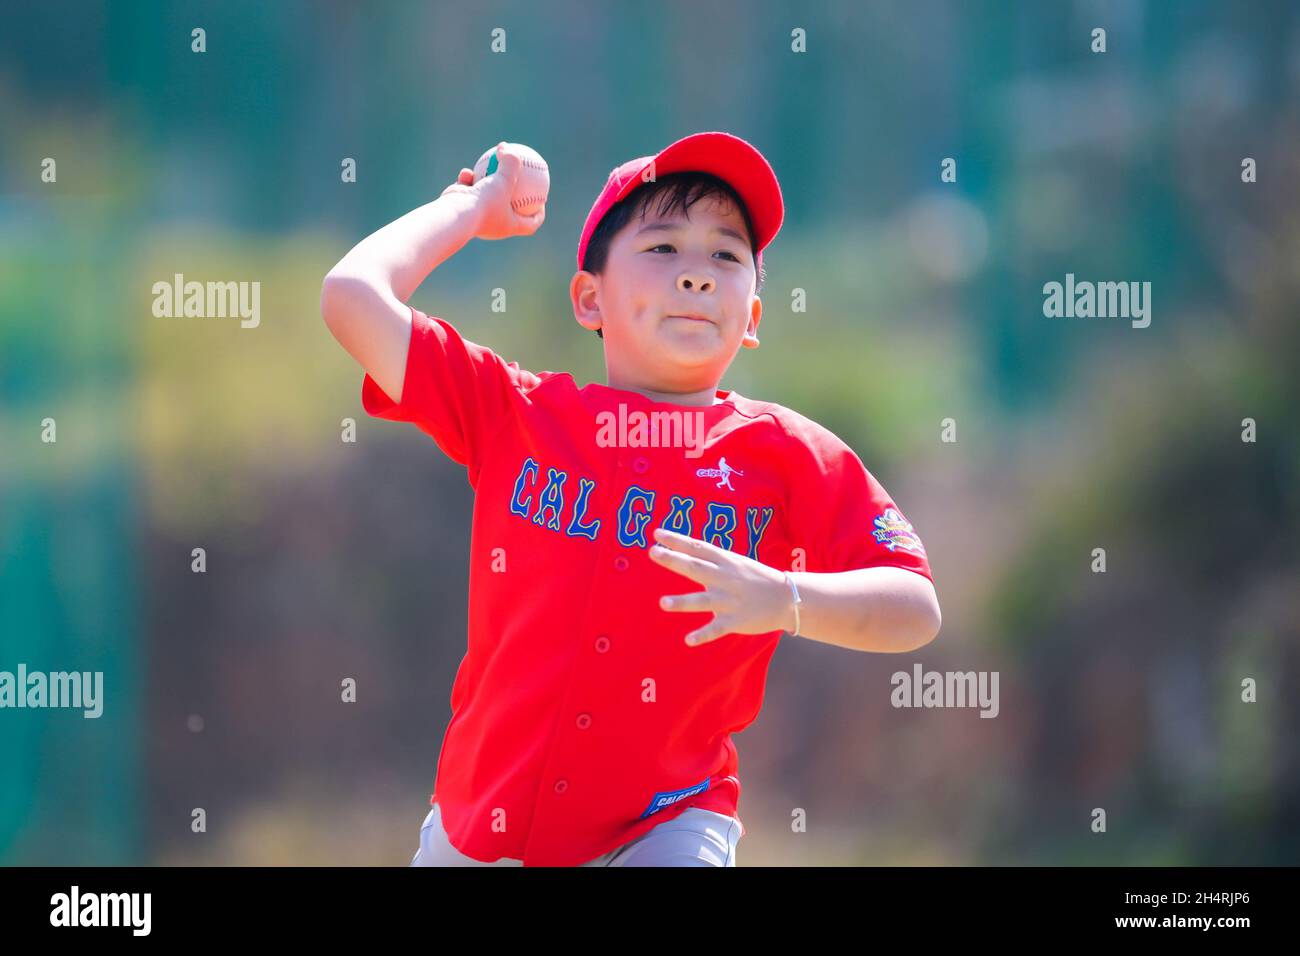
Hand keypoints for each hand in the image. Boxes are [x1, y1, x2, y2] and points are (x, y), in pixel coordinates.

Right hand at [440, 142, 544, 240]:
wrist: (455, 216)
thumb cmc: (485, 202)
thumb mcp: (504, 180)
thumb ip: (510, 164)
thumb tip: (509, 148)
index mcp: (509, 225)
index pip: (530, 224)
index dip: (539, 213)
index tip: (541, 199)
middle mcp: (494, 224)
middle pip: (509, 210)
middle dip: (513, 196)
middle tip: (520, 180)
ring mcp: (477, 217)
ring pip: (486, 197)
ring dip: (488, 182)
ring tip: (491, 168)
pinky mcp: (463, 210)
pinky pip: (468, 193)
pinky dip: (468, 183)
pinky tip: (466, 172)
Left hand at [648, 527, 793, 645]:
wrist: (788, 598)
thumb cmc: (756, 578)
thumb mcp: (735, 563)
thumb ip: (710, 561)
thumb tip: (683, 552)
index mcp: (726, 562)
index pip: (698, 547)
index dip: (677, 540)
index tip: (657, 534)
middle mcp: (726, 579)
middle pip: (696, 568)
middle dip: (674, 560)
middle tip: (652, 552)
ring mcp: (731, 600)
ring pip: (703, 601)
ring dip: (683, 602)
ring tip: (662, 603)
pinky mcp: (736, 620)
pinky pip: (717, 628)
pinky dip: (703, 635)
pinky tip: (688, 640)